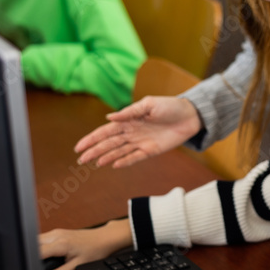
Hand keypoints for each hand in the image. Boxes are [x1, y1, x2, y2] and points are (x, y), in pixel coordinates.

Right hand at [38, 219, 132, 269]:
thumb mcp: (77, 267)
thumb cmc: (94, 251)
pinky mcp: (58, 232)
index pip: (36, 252)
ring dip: (35, 251)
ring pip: (37, 240)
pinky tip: (45, 255)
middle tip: (34, 268)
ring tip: (40, 263)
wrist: (104, 239)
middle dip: (31, 256)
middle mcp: (56, 235)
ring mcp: (56, 232)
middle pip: (33, 245)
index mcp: (60, 244)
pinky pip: (43, 239)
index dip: (30, 263)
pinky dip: (40, 247)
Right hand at [75, 96, 202, 167]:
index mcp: (128, 120)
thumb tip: (109, 118)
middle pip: (108, 143)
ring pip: (118, 152)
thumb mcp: (149, 104)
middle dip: (94, 151)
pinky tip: (113, 165)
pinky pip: (134, 158)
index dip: (92, 138)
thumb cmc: (170, 106)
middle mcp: (131, 132)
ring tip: (94, 163)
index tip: (79, 146)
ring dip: (106, 157)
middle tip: (81, 160)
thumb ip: (129, 112)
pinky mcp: (150, 150)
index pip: (105, 131)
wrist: (190, 116)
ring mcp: (140, 142)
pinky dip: (124, 161)